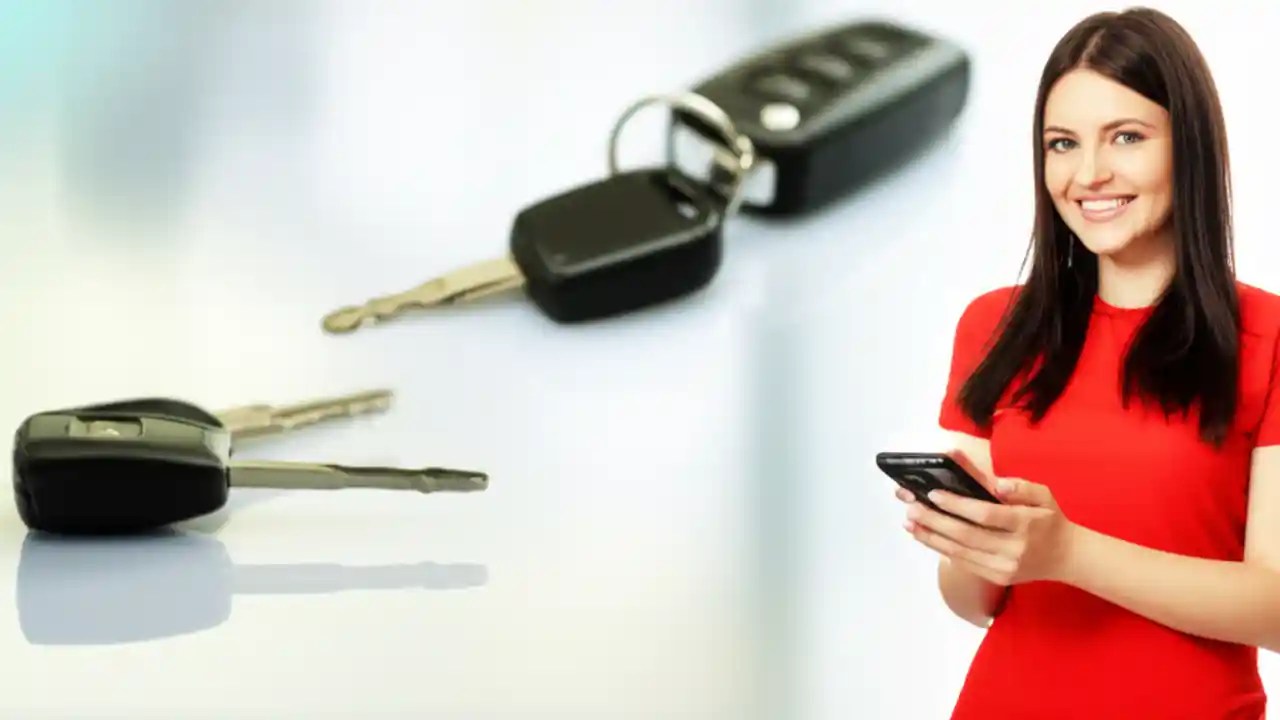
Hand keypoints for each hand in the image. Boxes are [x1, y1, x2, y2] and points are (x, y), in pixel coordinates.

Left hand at [894, 451, 1078, 585]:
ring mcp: (1003, 567)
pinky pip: (963, 562)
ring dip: (930, 536)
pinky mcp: (995, 577)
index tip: (934, 493)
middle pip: (967, 535)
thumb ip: (1020, 487)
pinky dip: (940, 548)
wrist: (1066, 557)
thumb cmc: (1049, 520)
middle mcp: (1014, 549)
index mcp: (1026, 524)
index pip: (986, 515)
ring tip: (909, 521)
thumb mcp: (1043, 495)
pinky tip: (924, 535)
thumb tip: (996, 484)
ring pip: (960, 552)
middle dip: (935, 520)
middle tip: (911, 506)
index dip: (958, 505)